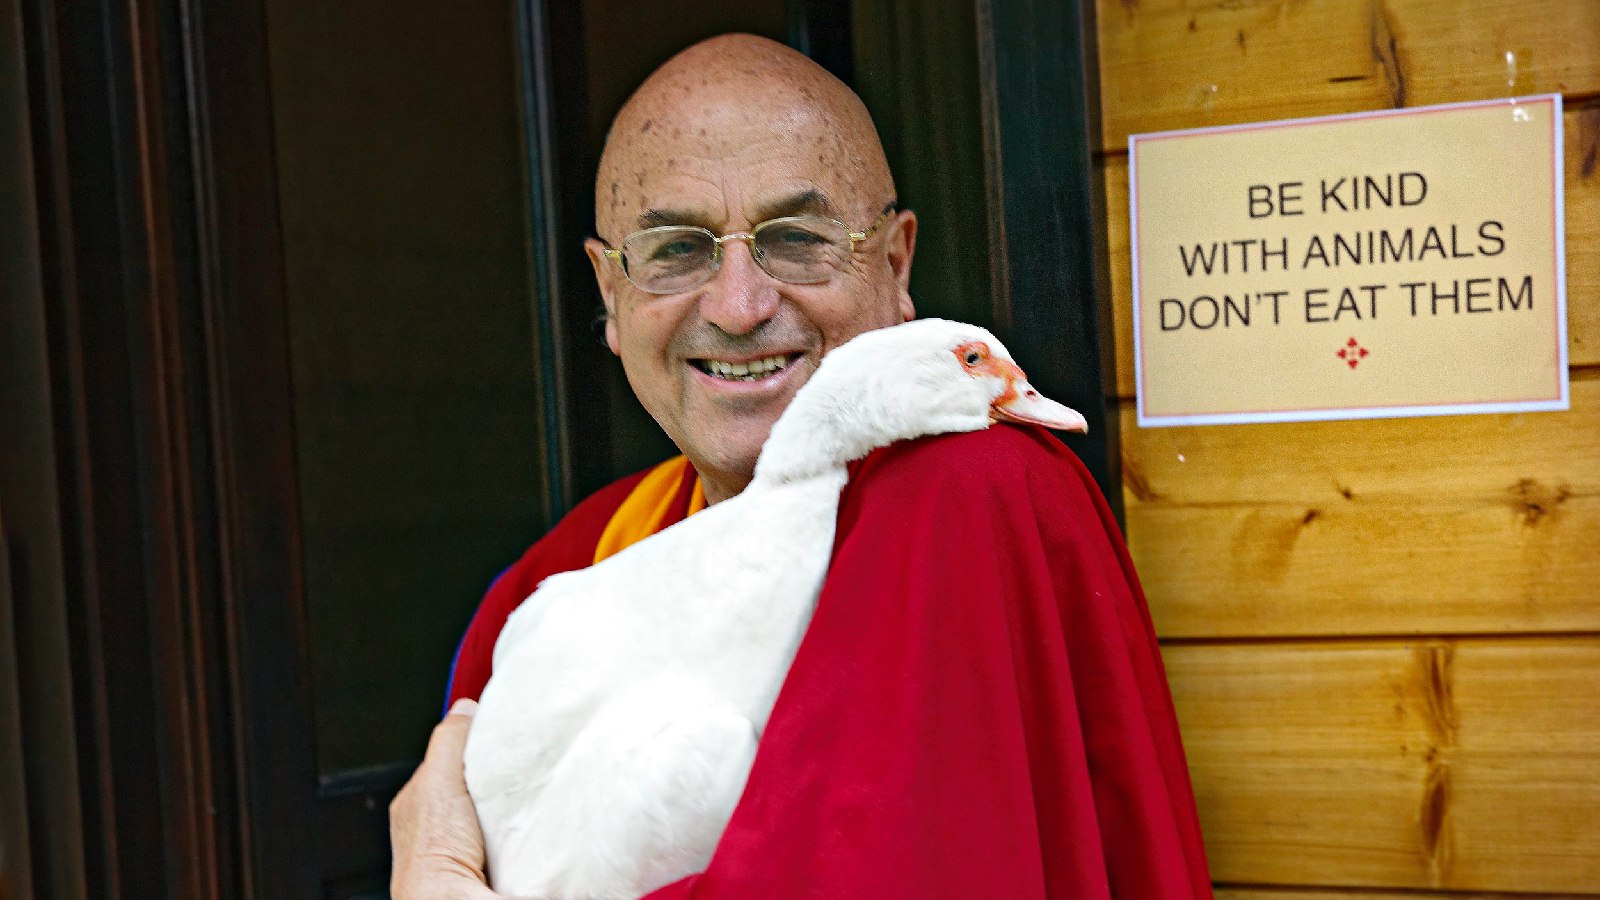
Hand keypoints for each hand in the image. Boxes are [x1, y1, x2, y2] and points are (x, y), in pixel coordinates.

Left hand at [390, 699, 500, 899]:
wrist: (449, 897)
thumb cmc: (435, 849)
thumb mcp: (438, 780)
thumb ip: (449, 741)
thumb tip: (464, 707)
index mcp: (417, 800)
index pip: (447, 758)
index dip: (471, 746)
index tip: (496, 737)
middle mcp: (433, 823)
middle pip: (469, 782)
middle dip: (490, 774)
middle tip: (512, 769)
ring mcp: (455, 845)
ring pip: (485, 808)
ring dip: (503, 803)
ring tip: (519, 798)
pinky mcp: (479, 863)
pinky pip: (499, 833)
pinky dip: (511, 827)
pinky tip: (519, 826)